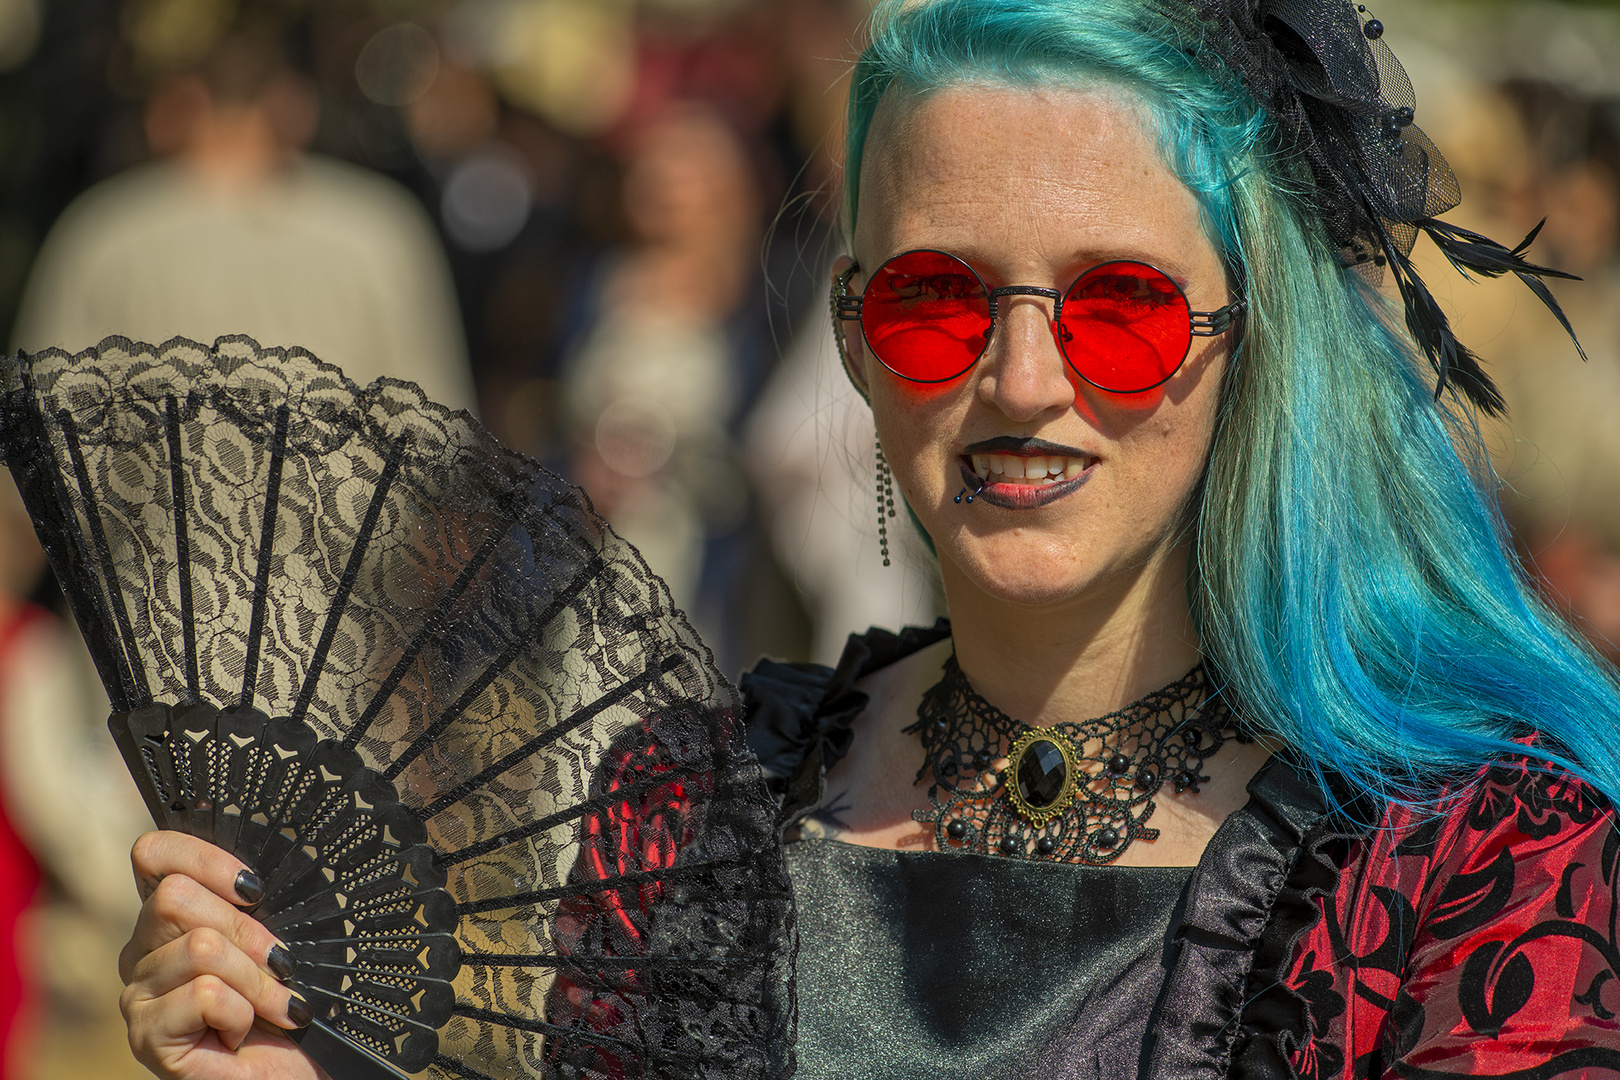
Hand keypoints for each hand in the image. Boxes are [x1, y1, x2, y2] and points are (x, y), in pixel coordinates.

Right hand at [120, 831, 327, 1079]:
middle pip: (175, 896)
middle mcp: (141, 951)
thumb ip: (253, 901)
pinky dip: (243, 1013)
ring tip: (271, 1008)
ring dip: (257, 981)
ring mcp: (137, 995)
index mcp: (170, 918)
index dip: (204, 858)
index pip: (154, 854)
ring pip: (200, 947)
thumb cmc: (285, 1003)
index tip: (255, 887)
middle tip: (279, 965)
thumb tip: (257, 872)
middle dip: (246, 930)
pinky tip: (243, 1033)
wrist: (289, 1072)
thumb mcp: (276, 938)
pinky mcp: (146, 1035)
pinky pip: (205, 994)